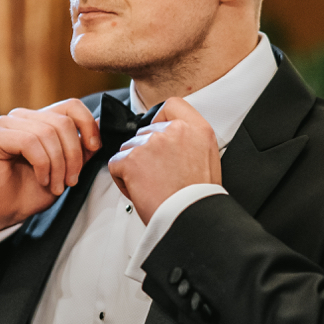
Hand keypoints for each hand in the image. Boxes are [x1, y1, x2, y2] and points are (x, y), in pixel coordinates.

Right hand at [0, 99, 100, 243]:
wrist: (2, 213)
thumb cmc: (29, 192)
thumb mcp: (65, 169)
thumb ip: (81, 148)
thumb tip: (101, 125)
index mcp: (40, 120)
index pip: (71, 106)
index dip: (88, 125)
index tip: (94, 148)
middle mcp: (23, 117)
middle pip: (63, 122)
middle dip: (73, 155)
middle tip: (71, 180)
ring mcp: (6, 124)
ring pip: (47, 133)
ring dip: (58, 165)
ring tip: (56, 185)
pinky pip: (29, 142)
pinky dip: (42, 164)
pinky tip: (41, 179)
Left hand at [107, 97, 220, 222]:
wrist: (190, 219)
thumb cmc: (197, 198)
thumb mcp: (208, 158)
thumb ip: (190, 140)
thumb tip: (172, 139)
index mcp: (197, 129)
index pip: (172, 105)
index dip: (160, 118)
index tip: (160, 134)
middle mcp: (174, 130)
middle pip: (145, 131)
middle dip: (145, 152)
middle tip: (158, 176)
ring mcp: (151, 142)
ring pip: (128, 148)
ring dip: (134, 166)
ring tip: (151, 186)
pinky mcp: (131, 159)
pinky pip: (116, 164)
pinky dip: (123, 180)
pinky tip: (141, 192)